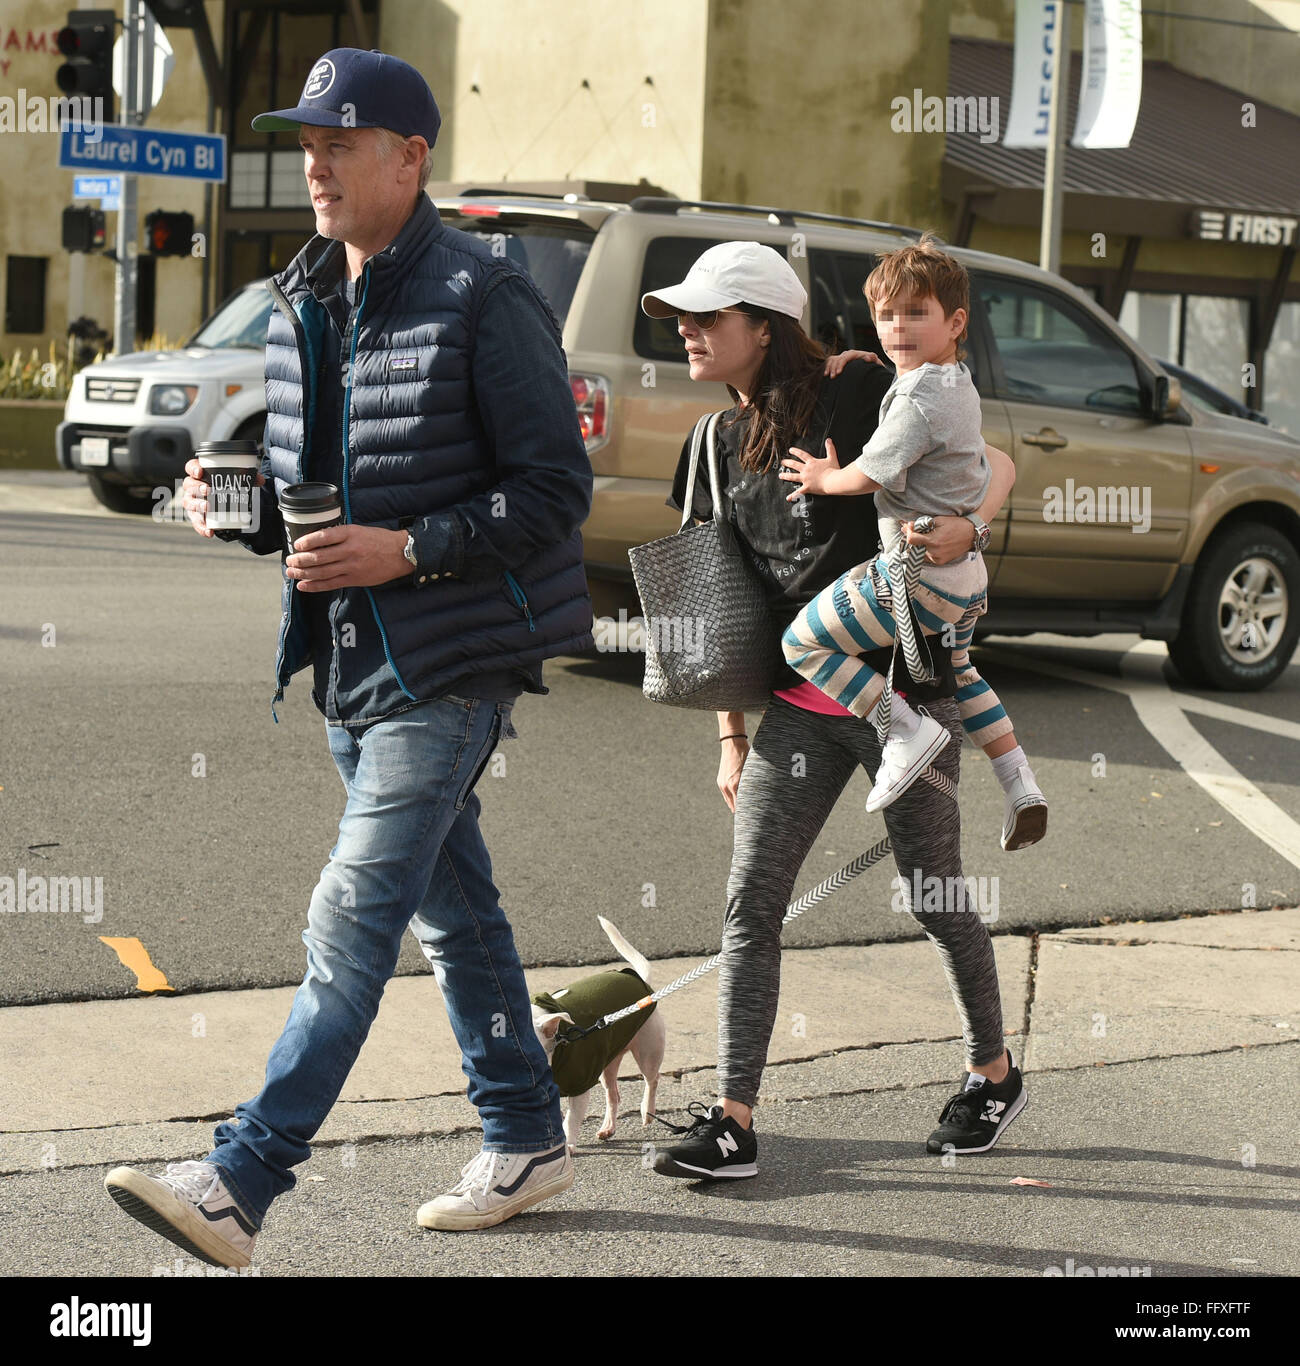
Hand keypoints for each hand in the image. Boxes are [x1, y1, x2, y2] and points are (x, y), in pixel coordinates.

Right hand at [182, 458, 264, 537]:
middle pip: (189, 485)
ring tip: (207, 507)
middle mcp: (193, 487)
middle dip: (197, 487)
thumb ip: (248, 479)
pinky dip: (202, 527)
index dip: (193, 468)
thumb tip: (260, 480)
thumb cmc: (225, 488)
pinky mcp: (196, 516)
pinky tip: (209, 531)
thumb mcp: (236, 482)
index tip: (200, 471)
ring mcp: (192, 502)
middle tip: (207, 490)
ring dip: (197, 505)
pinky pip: (196, 522)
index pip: (191, 467)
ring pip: (189, 502)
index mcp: (200, 475)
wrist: (224, 503)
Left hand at [286, 525, 409, 589]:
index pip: (323, 536)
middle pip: (319, 557)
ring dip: (303, 573)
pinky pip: (331, 584)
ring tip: (291, 573)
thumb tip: (318, 541)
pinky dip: (315, 586)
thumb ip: (341, 535)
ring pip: (322, 571)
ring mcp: (352, 566)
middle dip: (300, 560)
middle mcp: (350, 550)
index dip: (307, 542)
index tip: (297, 545)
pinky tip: (303, 585)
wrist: (400, 554)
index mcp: (350, 534)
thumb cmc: (379, 540)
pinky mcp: (355, 579)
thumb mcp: (359, 530)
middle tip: (289, 561)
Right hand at [717, 737, 748, 813]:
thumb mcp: (752, 771)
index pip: (740, 806)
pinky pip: (726, 795)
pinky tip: (738, 802)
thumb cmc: (747, 755)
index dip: (746, 813)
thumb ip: (754, 785)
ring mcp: (722, 784)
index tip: (753, 820)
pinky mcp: (720, 781)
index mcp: (735, 784)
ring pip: (729, 802)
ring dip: (736, 806)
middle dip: (742, 813)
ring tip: (745, 813)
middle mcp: (727, 786)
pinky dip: (732, 799)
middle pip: (734, 806)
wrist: (733, 744)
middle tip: (751, 820)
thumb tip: (760, 796)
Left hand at [779, 437, 839, 499]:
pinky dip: (793, 495)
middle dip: (787, 463)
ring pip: (793, 477)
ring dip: (786, 476)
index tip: (790, 450)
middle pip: (794, 465)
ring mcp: (805, 479)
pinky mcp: (807, 488)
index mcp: (812, 462)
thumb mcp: (832, 457)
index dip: (795, 451)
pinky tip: (788, 498)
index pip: (802, 455)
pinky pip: (798, 492)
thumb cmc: (833, 470)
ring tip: (780, 475)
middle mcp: (806, 470)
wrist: (833, 481)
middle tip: (782, 462)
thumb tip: (828, 440)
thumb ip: (830, 448)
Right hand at [823, 349, 883, 377]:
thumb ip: (873, 358)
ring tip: (828, 377)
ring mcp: (843, 357)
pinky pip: (830, 362)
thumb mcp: (875, 362)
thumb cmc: (873, 366)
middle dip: (834, 368)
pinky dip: (827, 367)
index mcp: (855, 354)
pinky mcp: (840, 362)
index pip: (845, 357)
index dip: (841, 364)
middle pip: (837, 359)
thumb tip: (867, 357)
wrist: (871, 368)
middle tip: (833, 377)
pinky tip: (826, 374)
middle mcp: (848, 354)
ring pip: (833, 360)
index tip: (839, 372)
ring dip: (829, 368)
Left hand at [904, 514, 976, 565]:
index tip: (907, 526)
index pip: (911, 540)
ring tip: (921, 536)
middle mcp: (934, 552)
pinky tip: (928, 543)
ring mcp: (937, 559)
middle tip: (912, 529)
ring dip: (917, 545)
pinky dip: (924, 550)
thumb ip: (922, 524)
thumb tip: (909, 525)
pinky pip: (926, 557)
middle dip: (912, 537)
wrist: (972, 534)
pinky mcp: (940, 562)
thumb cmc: (956, 524)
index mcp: (933, 541)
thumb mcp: (939, 520)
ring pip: (919, 553)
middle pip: (914, 547)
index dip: (908, 532)